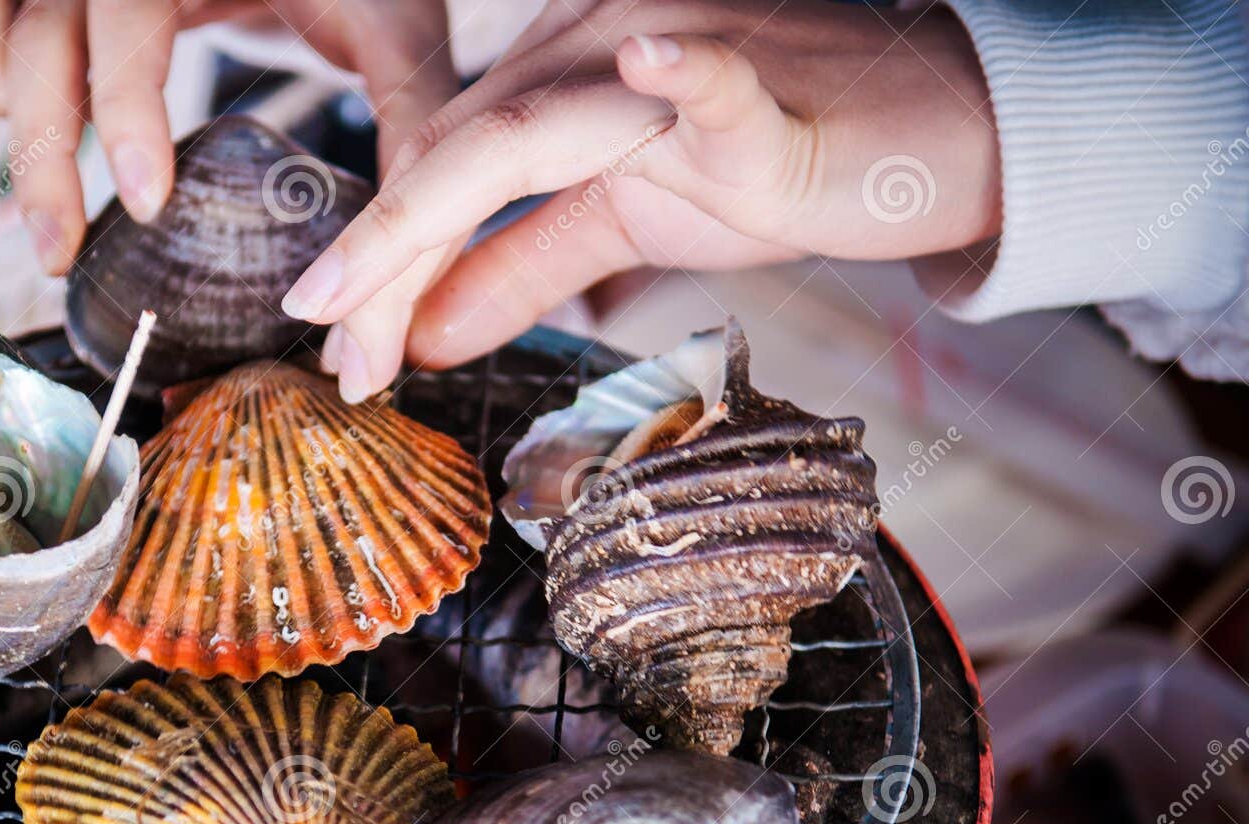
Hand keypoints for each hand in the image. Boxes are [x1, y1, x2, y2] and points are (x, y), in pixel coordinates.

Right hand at [0, 0, 456, 273]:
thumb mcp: (397, 41)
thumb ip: (406, 158)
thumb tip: (368, 341)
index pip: (127, 11)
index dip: (124, 104)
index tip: (145, 200)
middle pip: (33, 32)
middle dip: (40, 154)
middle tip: (61, 253)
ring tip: (47, 164)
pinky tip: (9, 106)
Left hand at [280, 0, 1001, 399]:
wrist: (918, 134)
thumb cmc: (775, 164)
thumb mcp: (625, 223)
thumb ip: (522, 271)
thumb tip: (429, 334)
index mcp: (558, 76)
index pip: (443, 168)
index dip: (379, 256)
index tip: (332, 343)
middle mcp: (592, 43)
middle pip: (459, 152)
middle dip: (381, 259)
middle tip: (332, 354)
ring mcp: (673, 51)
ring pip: (529, 131)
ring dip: (434, 215)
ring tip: (362, 298)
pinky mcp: (767, 91)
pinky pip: (715, 77)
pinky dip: (679, 75)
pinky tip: (641, 63)